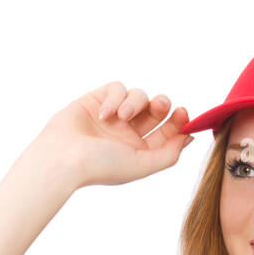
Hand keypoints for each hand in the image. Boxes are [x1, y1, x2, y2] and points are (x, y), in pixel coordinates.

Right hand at [33, 81, 193, 188]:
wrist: (63, 158)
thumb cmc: (101, 166)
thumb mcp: (142, 165)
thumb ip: (169, 154)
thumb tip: (190, 137)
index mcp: (140, 150)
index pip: (167, 131)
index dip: (179, 121)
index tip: (183, 114)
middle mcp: (128, 132)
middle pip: (156, 110)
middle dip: (161, 104)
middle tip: (160, 105)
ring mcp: (113, 115)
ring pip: (138, 96)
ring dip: (135, 103)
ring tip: (121, 116)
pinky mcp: (97, 99)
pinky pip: (117, 88)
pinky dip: (115, 98)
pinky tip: (104, 114)